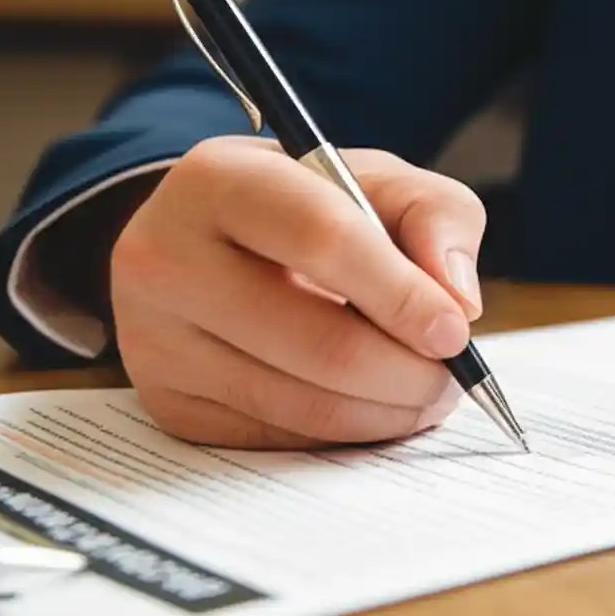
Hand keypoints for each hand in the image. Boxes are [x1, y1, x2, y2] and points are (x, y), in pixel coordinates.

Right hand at [111, 136, 485, 447]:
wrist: (207, 244)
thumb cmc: (306, 208)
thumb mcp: (375, 181)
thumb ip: (436, 217)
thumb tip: (459, 304)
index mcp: (217, 179)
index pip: (323, 238)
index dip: (402, 294)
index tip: (456, 332)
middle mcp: (164, 256)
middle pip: (317, 341)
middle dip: (409, 372)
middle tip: (453, 378)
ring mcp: (155, 338)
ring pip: (302, 403)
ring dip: (388, 412)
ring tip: (427, 393)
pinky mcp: (166, 403)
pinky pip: (279, 436)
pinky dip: (345, 431)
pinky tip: (371, 406)